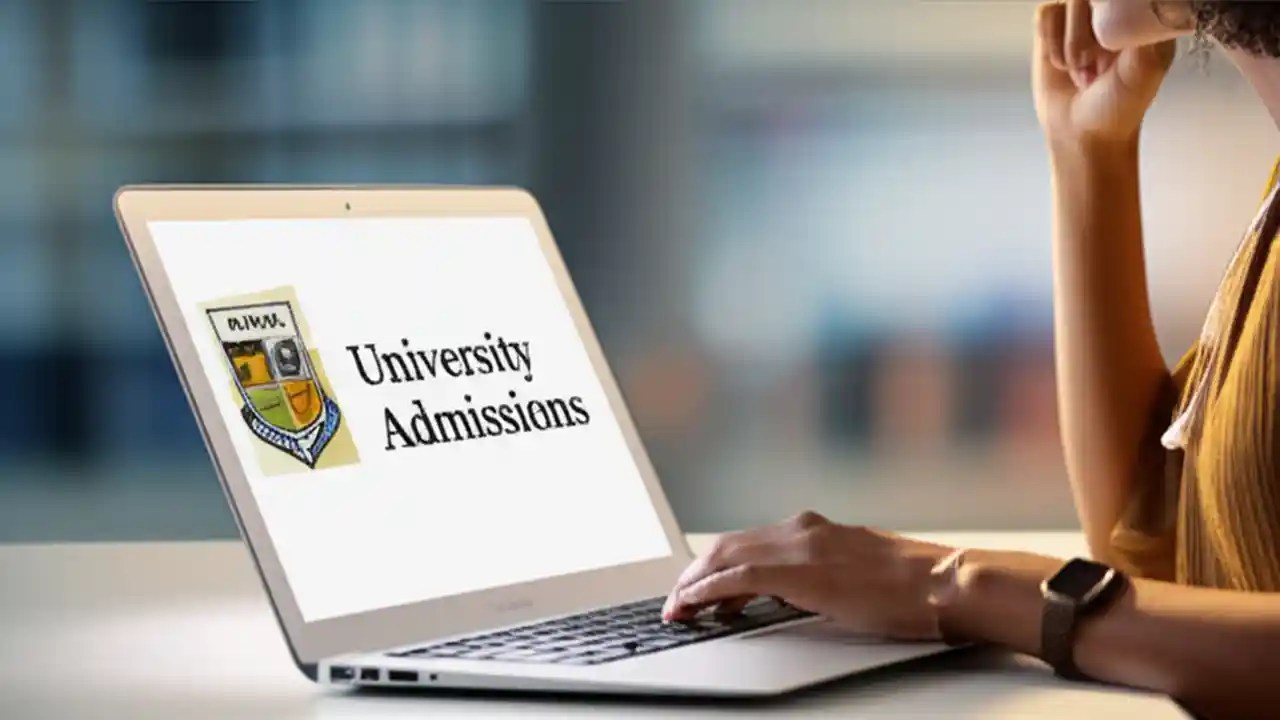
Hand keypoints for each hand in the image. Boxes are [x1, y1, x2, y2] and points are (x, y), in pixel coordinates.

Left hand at [662, 511, 953, 640]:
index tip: (703, 582)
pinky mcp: (798, 573)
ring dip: (696, 581)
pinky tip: (693, 603)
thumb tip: (807, 590)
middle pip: (730, 545)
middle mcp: (802, 530)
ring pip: (726, 557)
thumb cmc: (915, 585)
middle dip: (698, 571)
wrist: (942, 583)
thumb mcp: (860, 569)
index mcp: (816, 529)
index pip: (751, 541)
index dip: (720, 562)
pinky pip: (737, 579)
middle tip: (680, 596)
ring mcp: (799, 548)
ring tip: (679, 605)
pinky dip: (708, 589)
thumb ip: (827, 572)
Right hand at [1034, 1, 1174, 145]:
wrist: (1081, 133)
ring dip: (1070, 42)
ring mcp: (1083, 17)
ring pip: (1068, 2)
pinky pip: (1046, 14)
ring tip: (1082, 68)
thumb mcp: (1144, 70)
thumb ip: (1142, 31)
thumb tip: (1130, 3)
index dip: (1114, 11)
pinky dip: (1051, 43)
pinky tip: (1063, 64)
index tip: (1112, 43)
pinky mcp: (1054, 27)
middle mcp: (1114, 11)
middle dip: (1089, 34)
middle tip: (1098, 65)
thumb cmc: (1118, 107)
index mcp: (1145, 15)